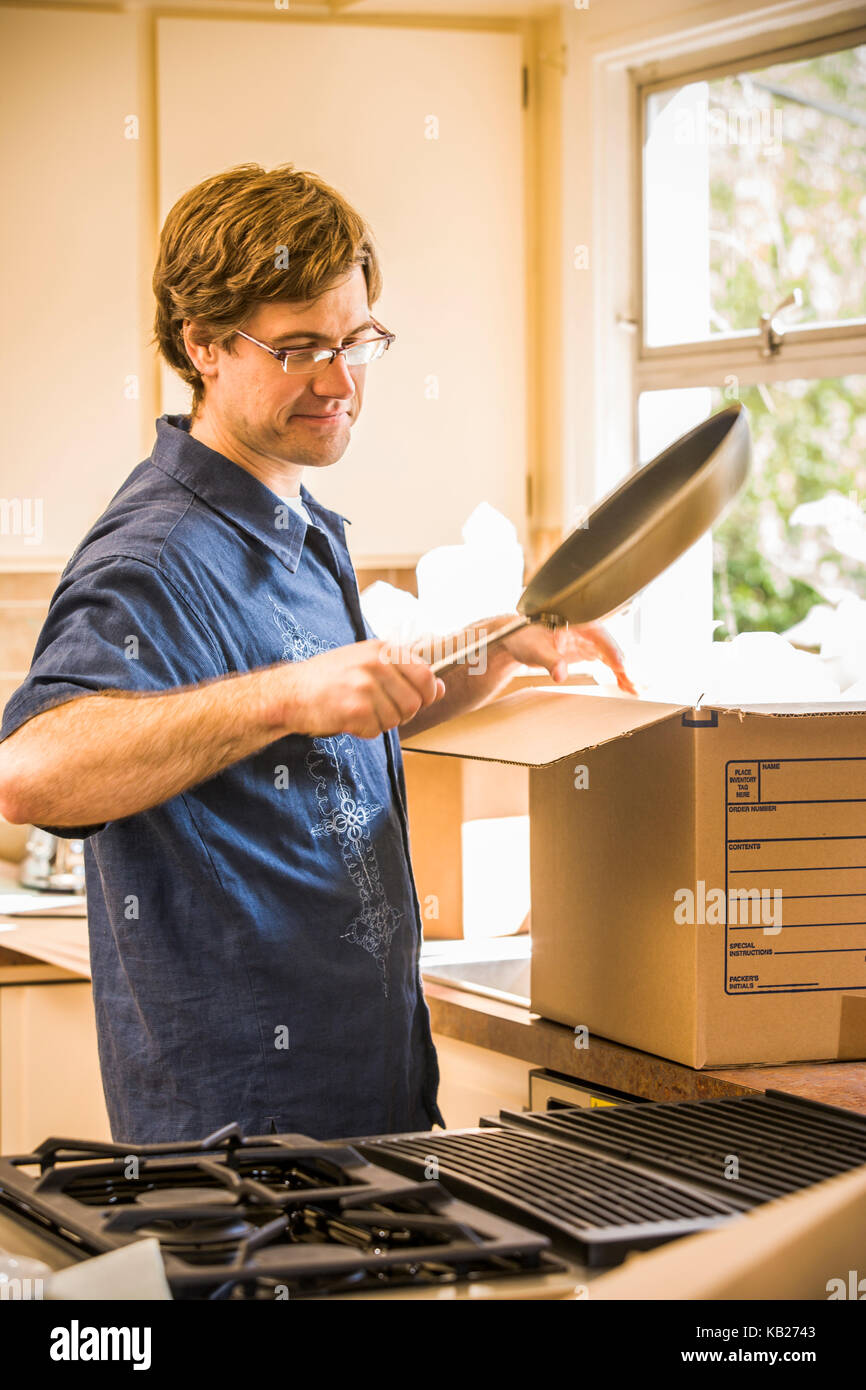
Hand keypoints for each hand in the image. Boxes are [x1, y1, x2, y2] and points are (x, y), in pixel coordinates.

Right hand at [282, 639, 445, 738]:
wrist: (290, 692)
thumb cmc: (329, 678)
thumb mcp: (369, 664)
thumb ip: (405, 674)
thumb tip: (441, 688)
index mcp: (383, 649)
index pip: (426, 675)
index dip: (425, 694)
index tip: (412, 700)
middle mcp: (376, 664)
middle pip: (415, 703)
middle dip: (400, 713)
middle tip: (377, 709)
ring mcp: (366, 686)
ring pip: (396, 719)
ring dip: (380, 722)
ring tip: (358, 711)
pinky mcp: (355, 709)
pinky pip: (376, 730)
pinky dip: (364, 731)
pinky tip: (347, 718)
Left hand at [500, 619, 637, 694]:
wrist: (515, 639)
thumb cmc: (523, 637)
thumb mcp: (534, 649)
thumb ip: (549, 660)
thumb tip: (561, 674)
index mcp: (576, 619)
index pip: (599, 634)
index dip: (612, 650)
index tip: (621, 666)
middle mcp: (586, 627)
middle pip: (610, 646)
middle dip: (622, 665)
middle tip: (633, 683)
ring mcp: (588, 639)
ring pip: (611, 655)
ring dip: (623, 671)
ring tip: (634, 688)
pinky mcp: (586, 650)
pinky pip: (605, 661)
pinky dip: (615, 673)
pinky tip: (625, 685)